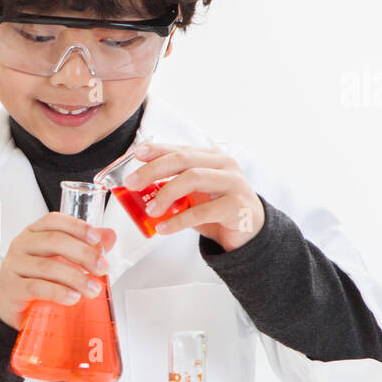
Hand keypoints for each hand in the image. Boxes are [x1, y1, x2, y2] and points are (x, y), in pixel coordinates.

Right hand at [0, 212, 117, 329]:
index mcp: (34, 233)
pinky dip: (58, 292)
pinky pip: (37, 287)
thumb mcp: (59, 261)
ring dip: (75, 278)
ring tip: (92, 289)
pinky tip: (72, 297)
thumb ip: (84, 247)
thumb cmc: (34, 278)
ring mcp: (14, 265)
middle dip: (83, 254)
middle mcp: (22, 245)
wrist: (10, 305)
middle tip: (102, 268)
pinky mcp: (12, 287)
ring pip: (48, 266)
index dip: (77, 227)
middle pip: (54, 241)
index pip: (54, 221)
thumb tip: (109, 236)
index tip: (96, 239)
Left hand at [125, 142, 264, 251]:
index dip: (156, 150)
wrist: (249, 232)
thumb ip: (173, 186)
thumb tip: (139, 188)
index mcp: (211, 157)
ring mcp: (232, 183)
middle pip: (183, 160)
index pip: (179, 149)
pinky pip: (201, 211)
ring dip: (166, 194)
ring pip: (193, 179)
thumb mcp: (193, 194)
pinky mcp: (236, 205)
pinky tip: (163, 228)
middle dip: (153, 170)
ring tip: (150, 210)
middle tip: (131, 183)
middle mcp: (223, 164)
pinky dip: (178, 220)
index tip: (136, 154)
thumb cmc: (217, 209)